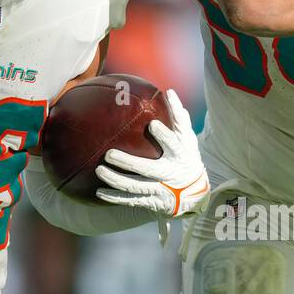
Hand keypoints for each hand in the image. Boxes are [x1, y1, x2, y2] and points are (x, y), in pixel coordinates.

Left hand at [94, 89, 208, 216]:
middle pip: (148, 169)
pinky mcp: (152, 202)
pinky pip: (130, 201)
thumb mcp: (188, 139)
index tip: (152, 125)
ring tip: (99, 170)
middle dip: (128, 163)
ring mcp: (160, 190)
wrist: (195, 193)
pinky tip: (99, 192)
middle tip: (108, 154)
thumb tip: (169, 91)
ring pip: (135, 187)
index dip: (164, 136)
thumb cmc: (187, 157)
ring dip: (116, 180)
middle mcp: (170, 174)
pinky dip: (115, 198)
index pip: (173, 144)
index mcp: (180, 156)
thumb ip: (179, 117)